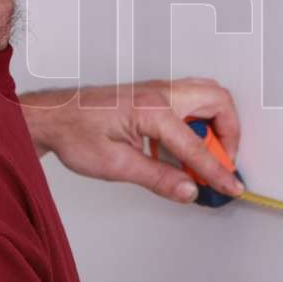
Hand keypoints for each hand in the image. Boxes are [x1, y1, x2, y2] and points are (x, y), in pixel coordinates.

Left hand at [20, 77, 244, 203]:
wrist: (52, 117)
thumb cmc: (74, 133)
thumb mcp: (116, 165)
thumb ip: (158, 178)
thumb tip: (189, 190)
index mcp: (152, 109)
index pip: (197, 146)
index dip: (217, 171)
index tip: (230, 187)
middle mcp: (159, 92)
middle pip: (218, 101)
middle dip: (230, 133)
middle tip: (223, 162)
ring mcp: (157, 90)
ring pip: (208, 96)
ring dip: (216, 125)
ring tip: (205, 156)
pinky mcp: (152, 95)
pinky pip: (191, 101)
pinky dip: (199, 123)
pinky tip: (182, 149)